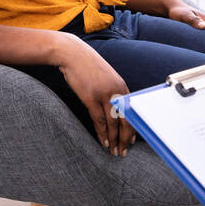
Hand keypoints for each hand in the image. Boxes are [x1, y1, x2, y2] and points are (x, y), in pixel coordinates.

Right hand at [52, 36, 136, 155]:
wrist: (72, 53)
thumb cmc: (87, 66)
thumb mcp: (105, 77)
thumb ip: (112, 91)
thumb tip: (115, 107)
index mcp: (122, 86)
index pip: (131, 112)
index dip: (132, 128)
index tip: (131, 140)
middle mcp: (117, 91)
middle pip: (126, 120)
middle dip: (125, 138)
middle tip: (124, 151)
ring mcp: (104, 95)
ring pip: (113, 123)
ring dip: (114, 139)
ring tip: (114, 151)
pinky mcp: (91, 98)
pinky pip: (99, 120)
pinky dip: (102, 133)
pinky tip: (103, 142)